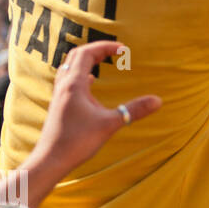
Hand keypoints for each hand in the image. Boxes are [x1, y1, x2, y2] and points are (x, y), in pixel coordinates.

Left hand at [29, 40, 161, 174]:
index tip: (123, 49)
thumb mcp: (110, 124)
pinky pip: (68, 80)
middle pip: (76, 56)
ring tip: (103, 60)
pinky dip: (81, 72)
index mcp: (74, 85)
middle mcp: (64, 86)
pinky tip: (90, 81)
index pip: (87, 53)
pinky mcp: (59, 105)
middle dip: (96, 49)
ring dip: (86, 59)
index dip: (105, 47)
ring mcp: (59, 95)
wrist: (50, 160)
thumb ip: (134, 110)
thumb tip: (158, 100)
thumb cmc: (76, 142)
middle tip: (115, 51)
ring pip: (69, 67)